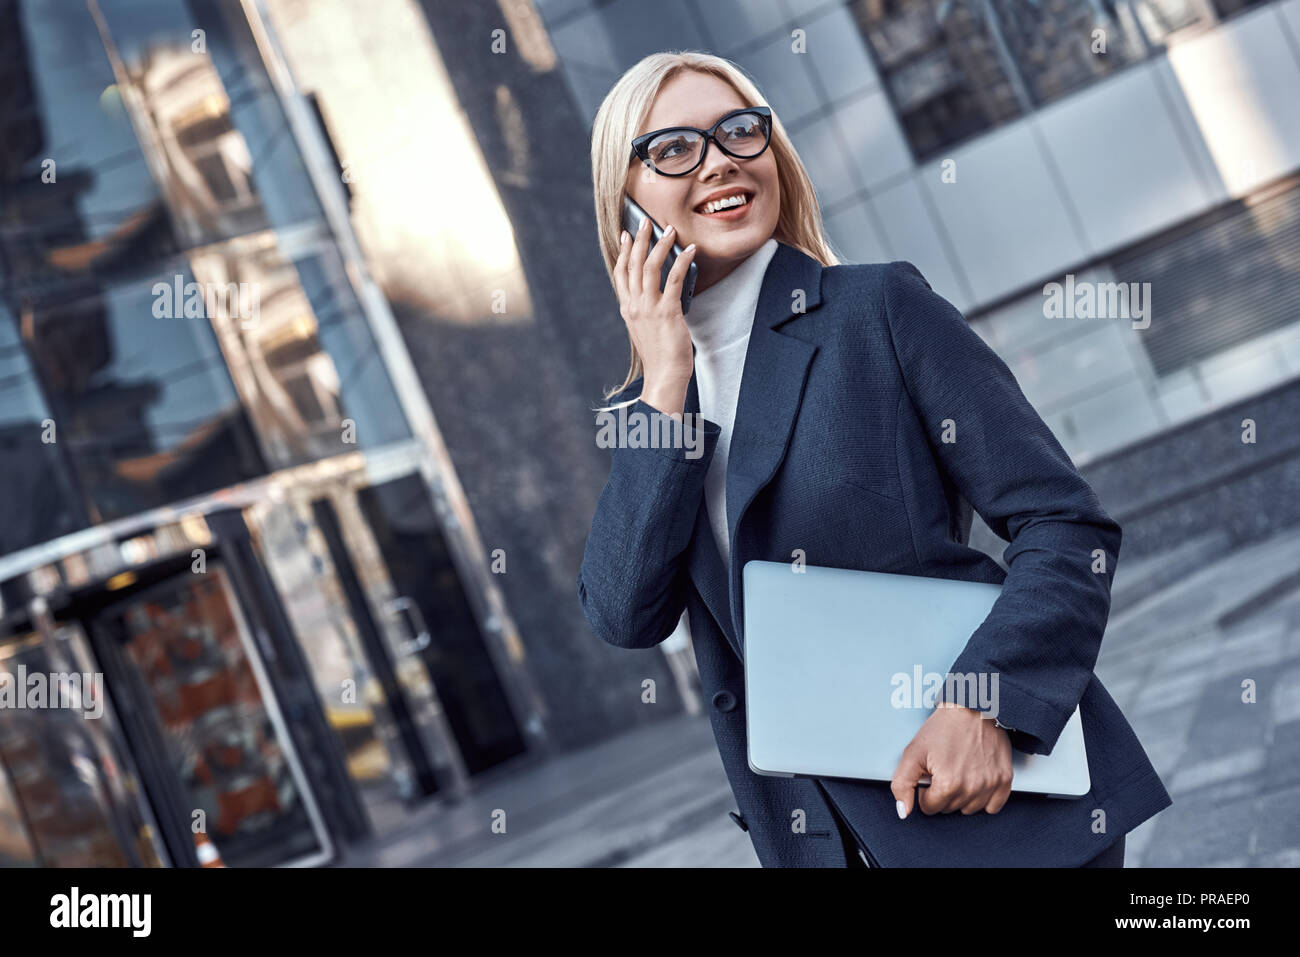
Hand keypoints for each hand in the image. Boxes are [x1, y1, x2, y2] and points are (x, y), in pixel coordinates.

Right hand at [613, 218, 697, 410]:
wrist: (665, 375)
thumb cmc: (660, 354)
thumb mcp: (646, 328)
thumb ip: (646, 309)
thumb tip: (660, 290)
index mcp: (627, 308)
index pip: (620, 273)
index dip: (622, 252)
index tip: (625, 235)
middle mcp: (634, 305)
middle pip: (632, 264)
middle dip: (639, 240)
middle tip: (645, 222)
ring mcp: (649, 308)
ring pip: (649, 267)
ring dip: (660, 245)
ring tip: (670, 230)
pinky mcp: (667, 311)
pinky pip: (674, 279)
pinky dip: (682, 262)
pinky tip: (689, 251)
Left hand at [891, 701, 1012, 817]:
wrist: (973, 709)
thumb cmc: (943, 728)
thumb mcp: (913, 752)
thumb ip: (902, 784)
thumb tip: (903, 812)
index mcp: (948, 784)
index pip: (929, 807)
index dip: (926, 790)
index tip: (930, 773)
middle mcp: (971, 789)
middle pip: (949, 809)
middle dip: (942, 792)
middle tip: (944, 768)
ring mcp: (990, 785)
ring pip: (969, 809)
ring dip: (961, 795)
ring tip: (959, 770)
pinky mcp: (1005, 780)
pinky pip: (992, 807)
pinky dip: (983, 798)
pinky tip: (976, 779)